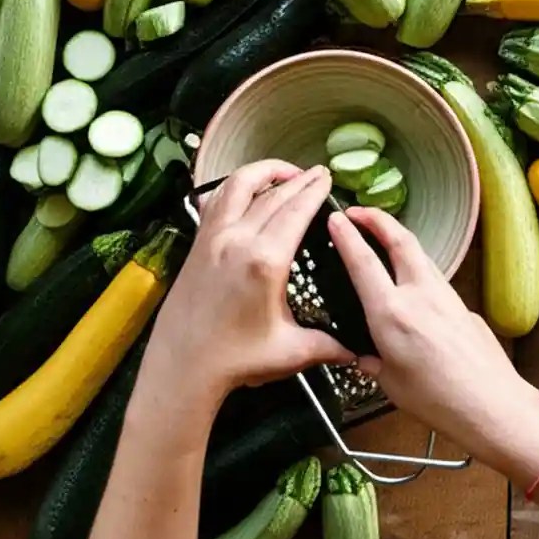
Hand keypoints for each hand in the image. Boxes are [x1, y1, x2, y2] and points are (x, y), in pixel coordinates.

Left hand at [144, 161, 355, 406]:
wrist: (182, 366)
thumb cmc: (235, 360)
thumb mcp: (290, 352)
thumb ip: (327, 345)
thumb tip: (356, 350)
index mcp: (265, 261)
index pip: (296, 211)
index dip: (314, 191)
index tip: (327, 178)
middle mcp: (237, 240)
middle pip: (273, 195)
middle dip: (298, 179)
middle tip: (317, 172)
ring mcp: (213, 237)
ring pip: (239, 186)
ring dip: (264, 172)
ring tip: (285, 172)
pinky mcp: (197, 243)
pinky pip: (217, 200)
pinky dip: (235, 186)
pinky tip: (246, 189)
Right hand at [328, 207, 538, 459]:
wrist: (493, 406)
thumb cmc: (438, 402)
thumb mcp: (391, 384)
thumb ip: (374, 362)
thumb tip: (366, 356)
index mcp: (391, 314)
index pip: (363, 262)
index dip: (347, 235)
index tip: (336, 218)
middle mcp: (420, 295)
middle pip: (400, 239)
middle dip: (378, 218)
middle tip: (360, 211)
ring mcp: (447, 298)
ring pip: (421, 256)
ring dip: (400, 241)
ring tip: (384, 240)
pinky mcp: (465, 308)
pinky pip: (436, 281)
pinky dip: (419, 271)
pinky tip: (413, 287)